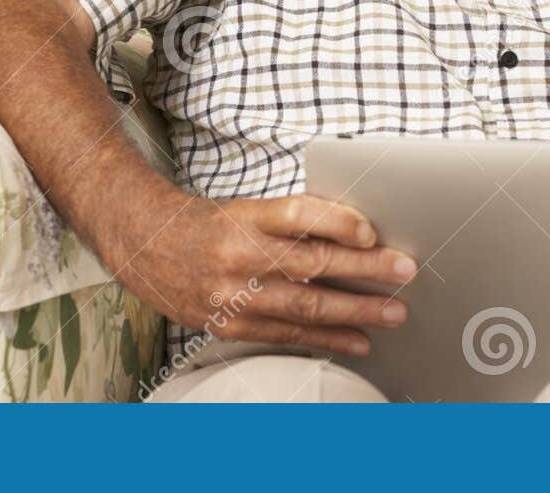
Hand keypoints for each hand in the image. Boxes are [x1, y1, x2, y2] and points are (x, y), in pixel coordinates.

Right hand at [96, 187, 417, 356]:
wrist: (145, 246)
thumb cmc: (207, 224)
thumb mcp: (246, 209)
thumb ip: (292, 222)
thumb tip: (354, 233)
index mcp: (244, 217)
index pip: (297, 214)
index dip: (336, 222)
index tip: (370, 231)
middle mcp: (239, 255)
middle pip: (311, 263)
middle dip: (365, 270)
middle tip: (404, 270)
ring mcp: (234, 295)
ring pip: (305, 306)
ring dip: (356, 312)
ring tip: (393, 312)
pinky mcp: (231, 325)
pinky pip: (288, 335)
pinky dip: (327, 339)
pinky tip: (358, 340)